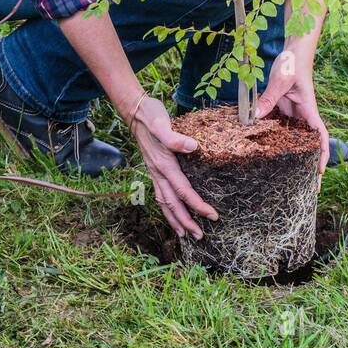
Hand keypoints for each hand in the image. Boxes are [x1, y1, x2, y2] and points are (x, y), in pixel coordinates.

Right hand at [126, 94, 217, 239]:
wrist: (135, 111)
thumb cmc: (151, 116)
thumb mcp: (163, 123)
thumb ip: (175, 137)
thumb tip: (194, 147)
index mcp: (164, 164)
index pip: (183, 191)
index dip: (197, 205)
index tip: (212, 215)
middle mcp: (158, 172)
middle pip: (172, 204)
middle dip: (186, 222)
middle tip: (200, 236)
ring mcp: (154, 172)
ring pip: (164, 202)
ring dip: (174, 219)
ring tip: (184, 234)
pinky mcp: (153, 169)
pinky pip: (159, 194)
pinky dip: (166, 208)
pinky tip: (171, 212)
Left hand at [257, 49, 329, 175]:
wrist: (293, 50)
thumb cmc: (292, 62)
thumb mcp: (280, 80)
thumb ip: (268, 99)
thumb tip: (254, 119)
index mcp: (308, 110)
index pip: (319, 136)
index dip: (322, 155)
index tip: (320, 173)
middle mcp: (302, 114)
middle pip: (306, 143)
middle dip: (307, 164)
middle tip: (303, 186)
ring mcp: (292, 112)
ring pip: (291, 136)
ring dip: (289, 153)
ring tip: (281, 175)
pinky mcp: (282, 108)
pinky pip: (277, 125)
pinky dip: (271, 136)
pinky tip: (262, 148)